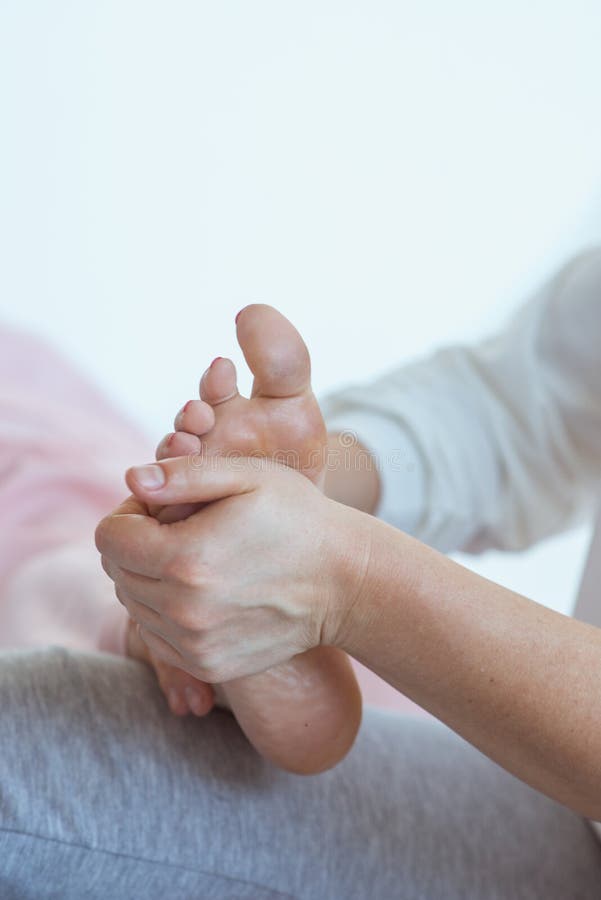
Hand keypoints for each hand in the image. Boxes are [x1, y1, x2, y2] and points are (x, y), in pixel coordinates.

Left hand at [96, 456, 363, 683]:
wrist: (345, 582)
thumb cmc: (297, 518)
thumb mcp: (247, 477)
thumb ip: (183, 475)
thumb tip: (132, 479)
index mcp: (184, 559)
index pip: (108, 537)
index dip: (128, 512)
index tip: (161, 506)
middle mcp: (182, 611)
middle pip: (116, 572)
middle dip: (136, 545)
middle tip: (180, 529)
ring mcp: (194, 645)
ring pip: (134, 605)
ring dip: (150, 578)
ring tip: (197, 558)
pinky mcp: (207, 666)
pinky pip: (157, 636)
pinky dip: (167, 611)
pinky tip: (206, 591)